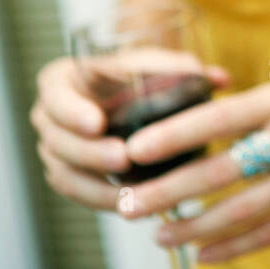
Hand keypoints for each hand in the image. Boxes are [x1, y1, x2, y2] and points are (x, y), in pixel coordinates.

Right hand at [29, 54, 229, 210]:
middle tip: (124, 158)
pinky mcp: (67, 175)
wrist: (121, 95)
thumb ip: (181, 69)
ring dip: (97, 186)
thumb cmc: (133, 73)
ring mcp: (54, 150)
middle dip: (91, 153)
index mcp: (59, 81)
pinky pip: (78, 194)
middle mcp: (48, 117)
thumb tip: (222, 78)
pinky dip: (102, 200)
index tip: (98, 122)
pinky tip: (133, 205)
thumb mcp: (150, 64)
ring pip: (65, 174)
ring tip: (133, 191)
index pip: (55, 96)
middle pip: (58, 141)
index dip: (73, 111)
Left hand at [118, 69, 269, 261]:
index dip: (174, 134)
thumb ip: (261, 107)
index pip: (218, 116)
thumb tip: (206, 120)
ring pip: (240, 210)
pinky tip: (204, 253)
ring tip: (158, 235)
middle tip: (127, 202)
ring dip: (193, 226)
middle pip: (220, 170)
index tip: (134, 148)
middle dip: (168, 190)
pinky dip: (234, 246)